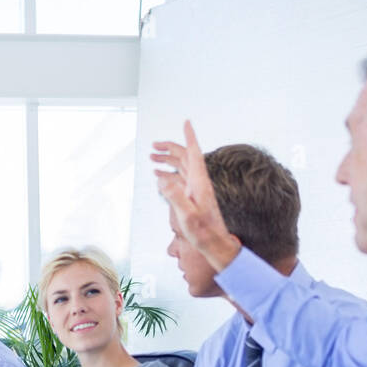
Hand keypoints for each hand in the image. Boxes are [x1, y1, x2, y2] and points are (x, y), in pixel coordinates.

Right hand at [152, 121, 241, 271]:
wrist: (214, 243)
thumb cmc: (203, 232)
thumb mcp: (187, 215)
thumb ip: (175, 196)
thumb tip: (162, 179)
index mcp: (199, 182)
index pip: (194, 154)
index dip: (190, 137)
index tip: (186, 122)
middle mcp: (198, 182)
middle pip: (184, 157)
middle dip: (170, 148)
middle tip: (153, 145)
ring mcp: (196, 189)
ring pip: (181, 167)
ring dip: (168, 160)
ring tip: (152, 158)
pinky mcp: (193, 197)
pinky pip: (180, 179)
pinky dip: (169, 174)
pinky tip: (160, 176)